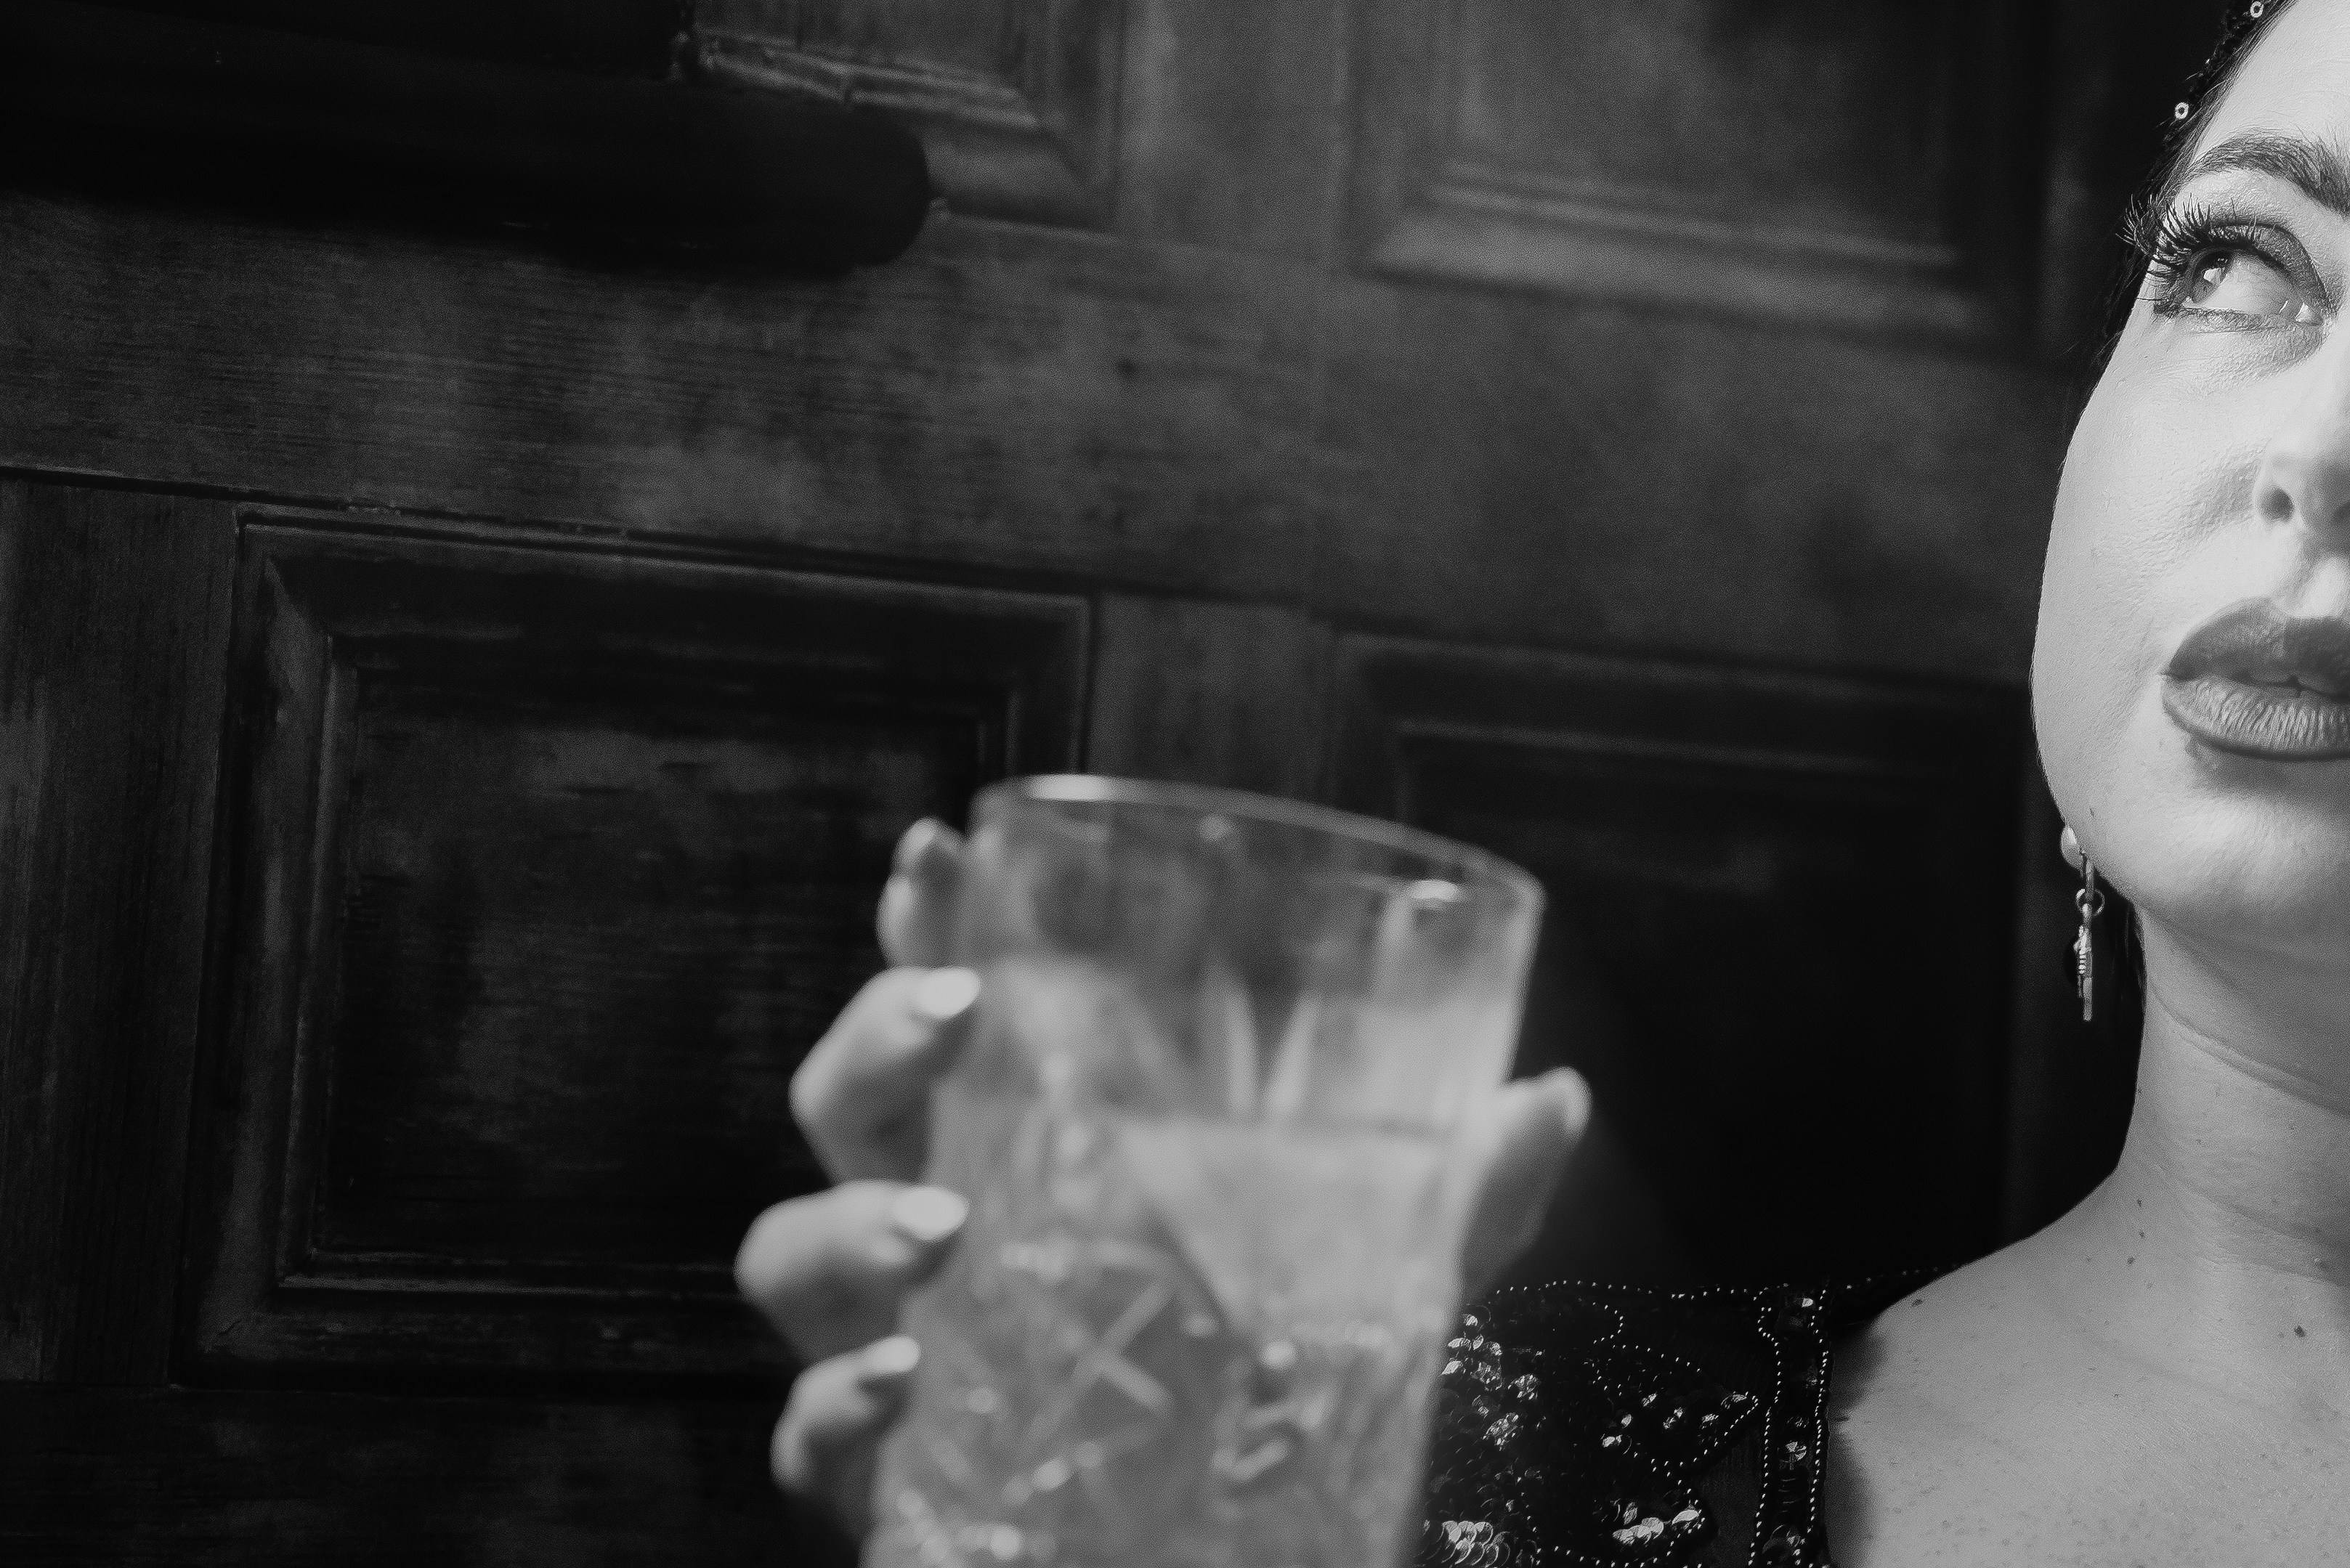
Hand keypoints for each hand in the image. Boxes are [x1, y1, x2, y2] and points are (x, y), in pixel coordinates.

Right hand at [736, 818, 1592, 1539]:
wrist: (1224, 1553)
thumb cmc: (1267, 1378)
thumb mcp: (1380, 1273)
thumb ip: (1458, 1188)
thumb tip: (1554, 1096)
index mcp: (1033, 1139)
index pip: (953, 1005)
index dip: (924, 924)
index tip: (938, 852)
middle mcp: (940, 1221)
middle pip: (845, 1104)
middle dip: (874, 1045)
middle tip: (954, 1021)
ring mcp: (898, 1343)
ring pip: (795, 1257)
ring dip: (849, 1228)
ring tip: (941, 1232)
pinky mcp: (883, 1475)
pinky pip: (810, 1435)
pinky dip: (837, 1406)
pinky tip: (903, 1383)